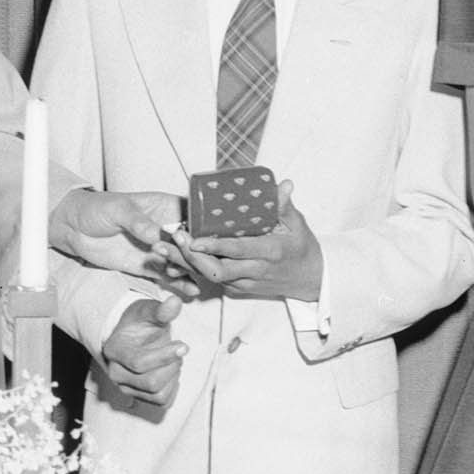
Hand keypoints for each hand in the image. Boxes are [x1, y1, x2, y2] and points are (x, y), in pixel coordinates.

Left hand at [53, 188, 193, 291]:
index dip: (203, 228)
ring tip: (193, 276)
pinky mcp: (148, 266)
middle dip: (197, 253)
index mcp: (165, 207)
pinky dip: (179, 283)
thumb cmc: (96, 208)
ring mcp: (158, 249)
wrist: (73, 228)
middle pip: (191, 243)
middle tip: (198, 262)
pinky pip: (167, 275)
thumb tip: (157, 235)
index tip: (210, 239)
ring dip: (190, 269)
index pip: (193, 217)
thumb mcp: (118, 209)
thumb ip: (138, 222)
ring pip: (183, 261)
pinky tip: (190, 289)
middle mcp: (166, 228)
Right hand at [100, 295, 184, 416]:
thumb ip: (161, 310)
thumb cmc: (140, 323)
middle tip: (178, 350)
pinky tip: (171, 371)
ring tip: (173, 360)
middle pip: (151, 382)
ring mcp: (126, 388)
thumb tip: (175, 302)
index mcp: (114, 351)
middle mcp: (116, 373)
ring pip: (158, 395)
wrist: (133, 336)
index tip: (183, 345)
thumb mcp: (149, 311)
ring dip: (173, 377)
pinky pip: (163, 402)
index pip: (139, 363)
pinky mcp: (139, 397)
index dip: (165, 356)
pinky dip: (173, 387)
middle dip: (172, 366)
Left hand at [166, 185, 325, 301]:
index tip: (194, 238)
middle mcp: (255, 271)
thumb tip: (284, 183)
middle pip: (216, 270)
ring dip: (186, 264)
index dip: (214, 246)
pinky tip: (175, 259)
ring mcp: (245, 283)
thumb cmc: (302, 247)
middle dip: (191, 257)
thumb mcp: (297, 225)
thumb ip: (284, 206)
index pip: (237, 251)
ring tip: (164, 249)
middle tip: (171, 240)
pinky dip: (193, 271)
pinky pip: (212, 282)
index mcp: (270, 252)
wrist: (310, 279)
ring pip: (210, 278)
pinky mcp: (238, 289)